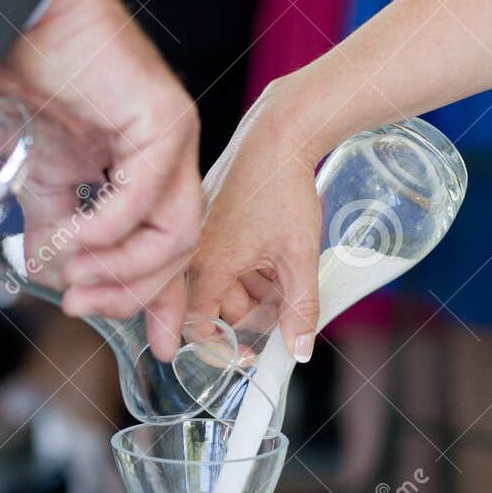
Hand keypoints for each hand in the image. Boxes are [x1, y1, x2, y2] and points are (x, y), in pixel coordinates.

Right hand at [0, 0, 200, 358]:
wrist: (20, 18)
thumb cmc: (32, 79)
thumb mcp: (43, 178)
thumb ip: (58, 231)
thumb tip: (55, 277)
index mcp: (150, 170)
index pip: (172, 248)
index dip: (163, 299)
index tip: (154, 344)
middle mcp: (173, 157)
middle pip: (181, 248)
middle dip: (134, 291)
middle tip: (83, 306)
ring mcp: (176, 138)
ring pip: (177, 230)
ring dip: (125, 265)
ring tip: (74, 274)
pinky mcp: (165, 120)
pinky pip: (146, 196)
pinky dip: (109, 227)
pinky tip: (73, 238)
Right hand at [185, 83, 321, 361]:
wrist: (278, 135)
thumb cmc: (283, 189)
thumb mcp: (299, 256)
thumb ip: (300, 309)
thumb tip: (299, 350)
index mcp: (205, 263)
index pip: (198, 326)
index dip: (223, 348)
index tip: (249, 356)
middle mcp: (191, 251)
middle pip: (214, 307)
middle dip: (249, 315)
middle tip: (284, 313)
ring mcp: (199, 235)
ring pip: (222, 284)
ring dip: (253, 292)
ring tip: (286, 278)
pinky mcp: (208, 221)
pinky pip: (223, 260)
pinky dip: (249, 268)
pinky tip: (276, 259)